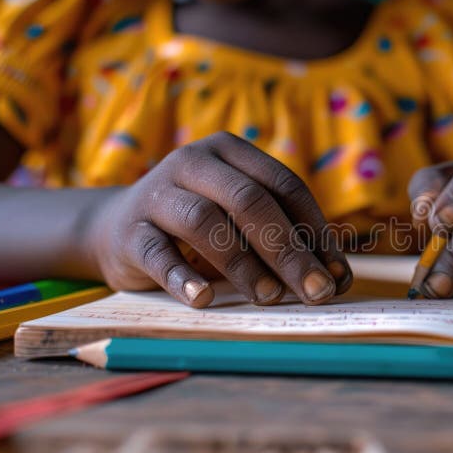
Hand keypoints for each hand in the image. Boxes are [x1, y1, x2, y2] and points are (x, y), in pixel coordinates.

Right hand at [84, 131, 351, 306]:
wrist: (116, 229)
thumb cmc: (198, 228)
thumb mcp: (240, 222)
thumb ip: (283, 240)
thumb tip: (336, 280)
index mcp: (230, 152)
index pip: (284, 185)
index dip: (316, 230)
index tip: (336, 274)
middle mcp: (193, 162)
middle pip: (250, 201)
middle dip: (289, 250)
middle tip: (315, 292)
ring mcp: (157, 194)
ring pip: (205, 222)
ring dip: (243, 264)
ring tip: (269, 297)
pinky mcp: (129, 231)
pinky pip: (157, 254)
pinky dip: (182, 278)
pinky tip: (204, 299)